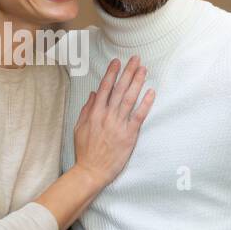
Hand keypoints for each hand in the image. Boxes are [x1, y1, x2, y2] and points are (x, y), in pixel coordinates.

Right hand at [72, 56, 155, 187]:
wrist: (91, 170)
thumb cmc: (85, 150)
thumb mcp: (79, 127)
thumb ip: (87, 109)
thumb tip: (93, 94)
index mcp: (94, 113)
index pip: (104, 88)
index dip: (111, 73)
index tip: (117, 62)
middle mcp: (107, 115)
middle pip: (119, 89)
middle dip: (128, 72)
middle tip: (135, 59)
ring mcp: (119, 124)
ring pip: (130, 98)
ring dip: (137, 82)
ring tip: (143, 70)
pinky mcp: (129, 135)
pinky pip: (139, 115)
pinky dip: (145, 103)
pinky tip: (151, 92)